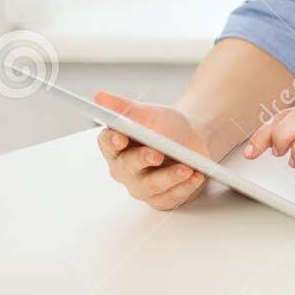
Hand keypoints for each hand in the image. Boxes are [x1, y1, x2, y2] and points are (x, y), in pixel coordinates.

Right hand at [94, 90, 211, 210]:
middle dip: (142, 159)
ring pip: (150, 186)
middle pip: (127, 166)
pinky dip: (183, 188)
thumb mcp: (149, 113)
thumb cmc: (166, 127)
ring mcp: (142, 186)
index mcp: (116, 145)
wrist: (194, 140)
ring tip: (186, 168)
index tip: (121, 137)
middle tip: (156, 154)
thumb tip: (99, 96)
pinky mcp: (160, 198)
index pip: (107, 143)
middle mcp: (124, 169)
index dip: (112, 141)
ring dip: (169, 177)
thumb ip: (125, 107)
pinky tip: (196, 177)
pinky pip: (169, 198)